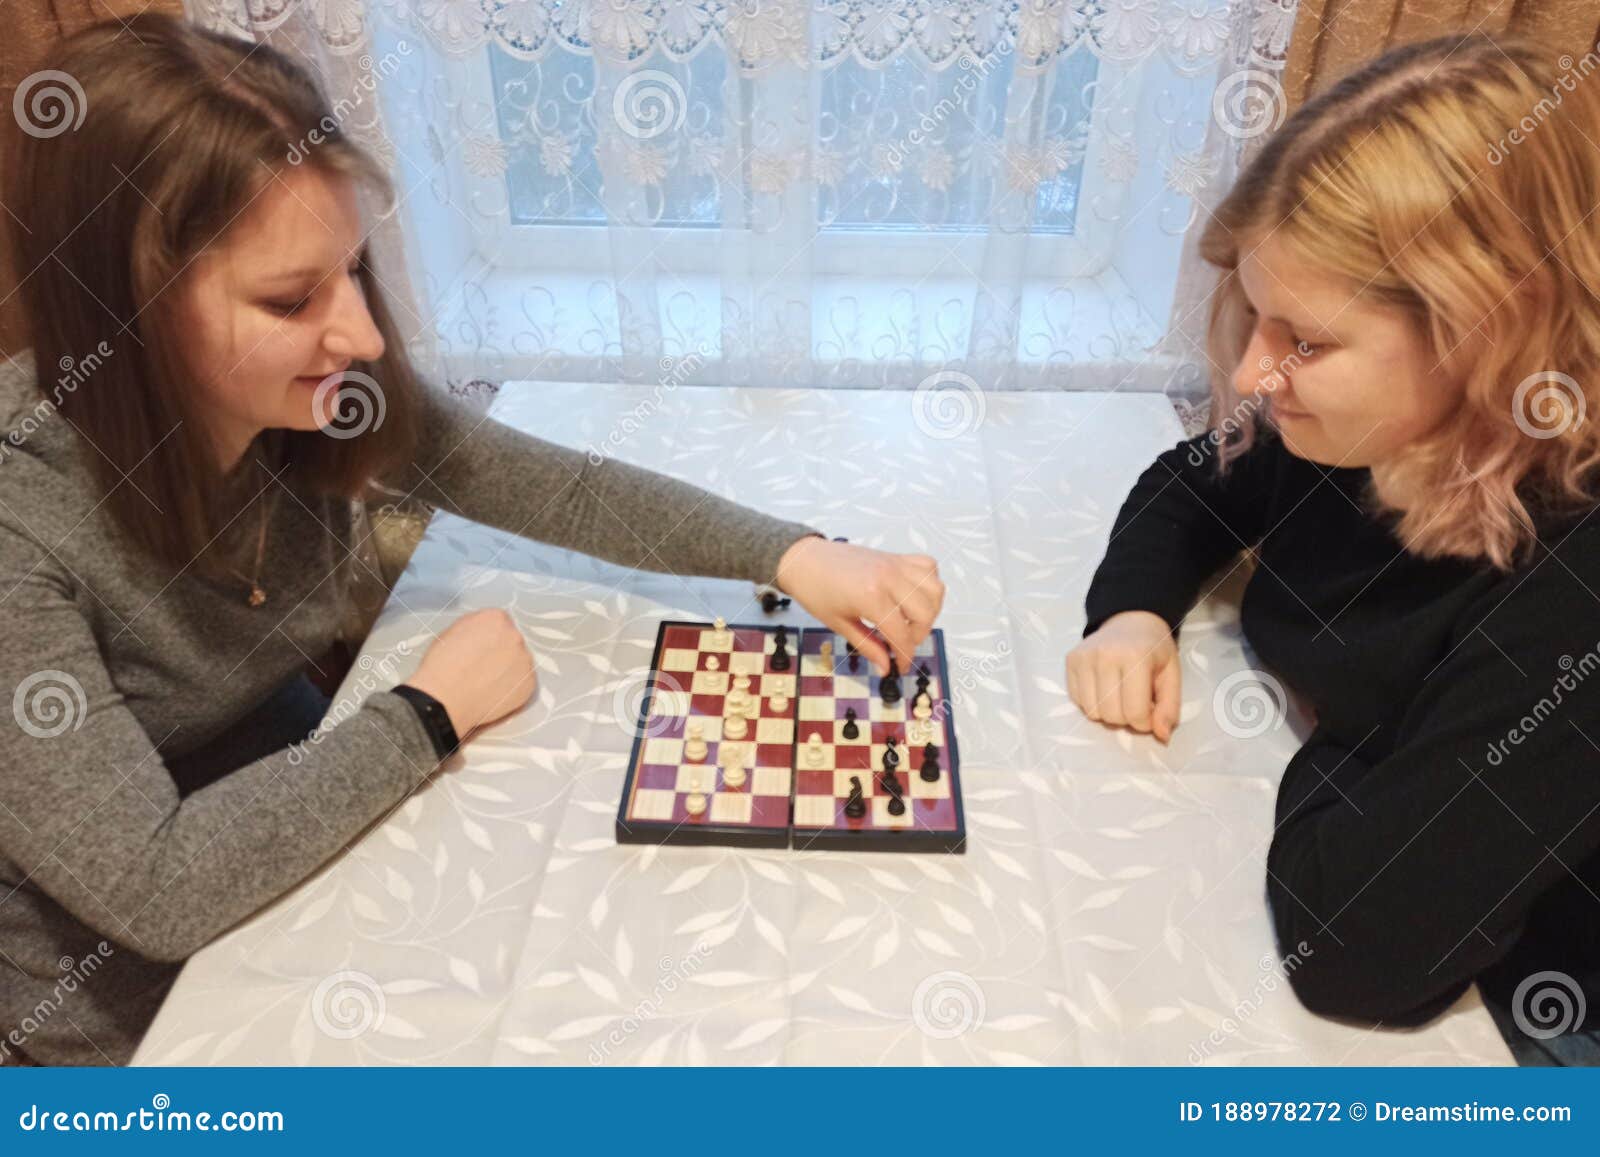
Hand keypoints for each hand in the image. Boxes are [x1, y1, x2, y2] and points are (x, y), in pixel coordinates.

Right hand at [405, 609, 536, 736]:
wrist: (444, 700)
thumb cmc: (441, 668)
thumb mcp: (452, 632)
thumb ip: (475, 626)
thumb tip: (483, 632)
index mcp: (496, 619)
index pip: (501, 622)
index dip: (490, 637)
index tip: (483, 647)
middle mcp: (515, 636)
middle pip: (512, 641)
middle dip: (501, 652)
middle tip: (483, 667)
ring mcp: (525, 661)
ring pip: (519, 662)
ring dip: (508, 669)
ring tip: (486, 682)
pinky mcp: (529, 684)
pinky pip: (523, 683)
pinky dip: (512, 688)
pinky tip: (493, 693)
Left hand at [774, 536, 944, 673]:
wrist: (804, 560)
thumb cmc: (816, 590)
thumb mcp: (839, 624)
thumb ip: (868, 646)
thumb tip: (885, 667)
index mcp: (872, 597)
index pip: (902, 634)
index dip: (904, 656)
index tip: (900, 666)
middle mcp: (889, 578)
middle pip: (925, 614)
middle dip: (918, 636)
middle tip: (901, 644)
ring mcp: (895, 564)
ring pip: (934, 589)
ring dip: (929, 611)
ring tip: (910, 621)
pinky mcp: (896, 557)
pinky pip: (928, 567)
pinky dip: (928, 583)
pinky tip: (913, 596)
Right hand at [1066, 610, 1179, 742]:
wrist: (1131, 619)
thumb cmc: (1154, 649)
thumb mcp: (1172, 674)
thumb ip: (1170, 707)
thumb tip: (1161, 736)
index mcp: (1136, 657)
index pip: (1135, 712)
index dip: (1145, 723)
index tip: (1151, 712)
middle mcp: (1105, 655)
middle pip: (1112, 715)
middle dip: (1127, 719)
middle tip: (1136, 703)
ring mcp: (1084, 657)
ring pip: (1092, 711)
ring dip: (1108, 713)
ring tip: (1119, 697)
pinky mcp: (1071, 660)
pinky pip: (1077, 700)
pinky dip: (1092, 703)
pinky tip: (1104, 689)